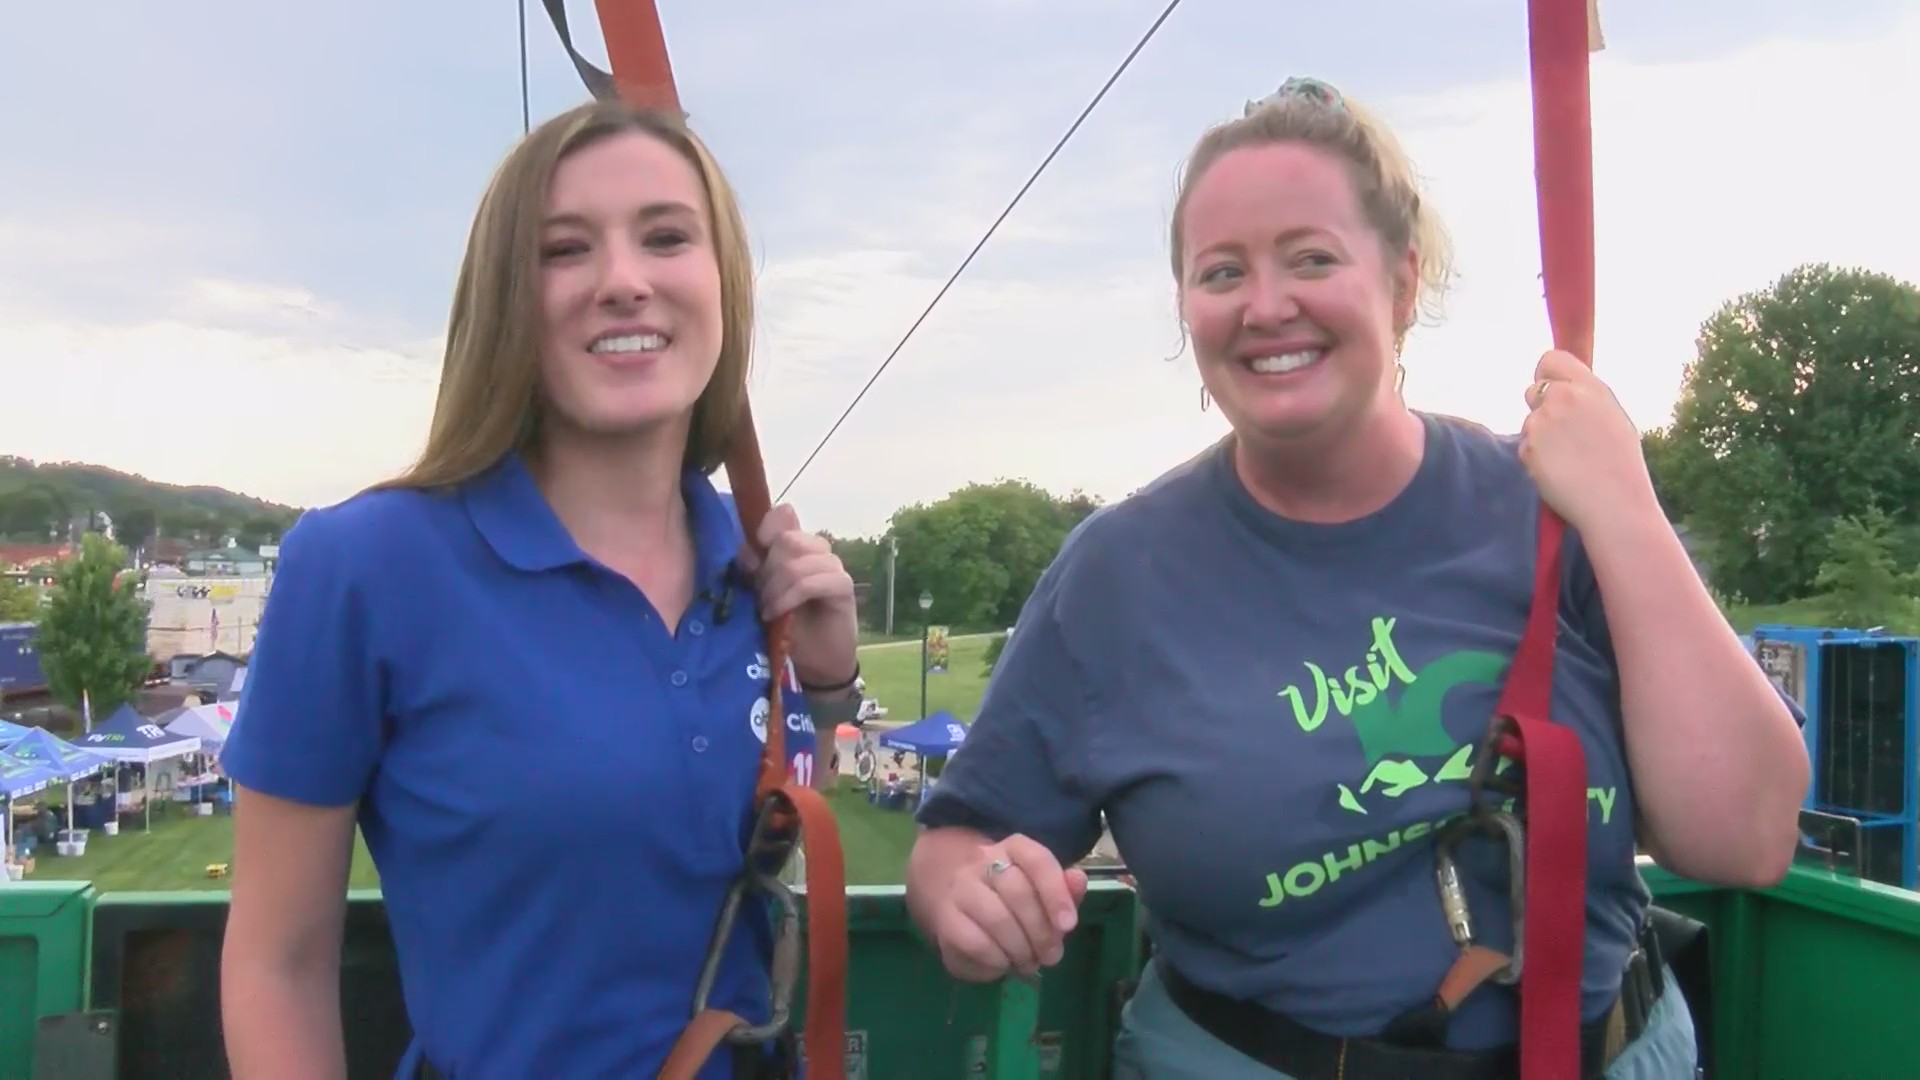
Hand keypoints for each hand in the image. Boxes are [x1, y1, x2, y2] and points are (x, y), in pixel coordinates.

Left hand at [739, 504, 857, 689]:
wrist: (815, 662)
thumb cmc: (789, 627)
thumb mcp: (763, 596)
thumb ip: (754, 571)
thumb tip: (747, 551)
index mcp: (796, 547)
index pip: (784, 516)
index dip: (767, 527)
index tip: (755, 552)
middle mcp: (817, 552)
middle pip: (787, 540)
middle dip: (766, 571)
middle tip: (760, 597)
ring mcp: (832, 567)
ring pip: (797, 562)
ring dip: (776, 589)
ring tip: (768, 610)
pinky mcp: (843, 587)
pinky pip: (812, 582)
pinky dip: (791, 598)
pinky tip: (780, 614)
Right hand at [927, 834, 1088, 981]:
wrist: (953, 898)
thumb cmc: (1009, 897)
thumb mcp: (1040, 891)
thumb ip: (1063, 889)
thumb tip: (1078, 881)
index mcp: (1014, 849)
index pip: (1037, 860)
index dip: (1056, 893)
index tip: (1068, 925)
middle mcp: (983, 861)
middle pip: (1018, 893)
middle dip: (1041, 932)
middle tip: (1051, 956)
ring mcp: (961, 888)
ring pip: (998, 919)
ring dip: (1020, 949)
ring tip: (1029, 962)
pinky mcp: (946, 919)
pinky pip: (976, 942)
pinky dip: (997, 959)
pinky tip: (1004, 963)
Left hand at [1519, 349, 1661, 534]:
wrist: (1615, 503)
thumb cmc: (1621, 465)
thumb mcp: (1613, 417)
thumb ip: (1586, 399)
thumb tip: (1564, 388)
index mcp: (1590, 388)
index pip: (1551, 359)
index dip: (1547, 373)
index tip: (1551, 387)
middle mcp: (1563, 398)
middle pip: (1533, 389)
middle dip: (1541, 407)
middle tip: (1562, 433)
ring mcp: (1542, 423)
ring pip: (1529, 422)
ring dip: (1540, 436)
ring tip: (1568, 459)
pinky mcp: (1528, 448)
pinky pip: (1525, 447)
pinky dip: (1536, 458)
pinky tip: (1559, 472)